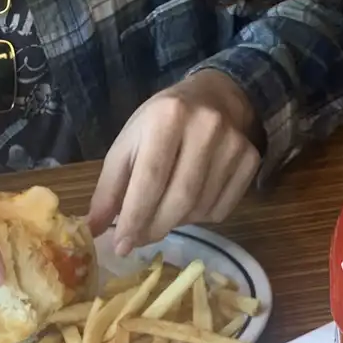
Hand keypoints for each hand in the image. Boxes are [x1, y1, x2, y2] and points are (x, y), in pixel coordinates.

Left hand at [89, 72, 260, 254]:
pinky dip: (199, 218)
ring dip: (175, 223)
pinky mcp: (250, 160)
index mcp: (168, 117)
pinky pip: (221, 209)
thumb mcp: (128, 143)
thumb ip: (109, 187)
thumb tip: (92, 229)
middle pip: (179, 199)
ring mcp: (233, 144)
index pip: (150, 179)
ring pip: (200, 208)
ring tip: (161, 216)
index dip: (134, 218)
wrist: (215, 96)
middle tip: (139, 240)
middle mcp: (205, 127)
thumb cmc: (161, 123)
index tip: (122, 245)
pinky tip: (188, 205)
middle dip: (154, 228)